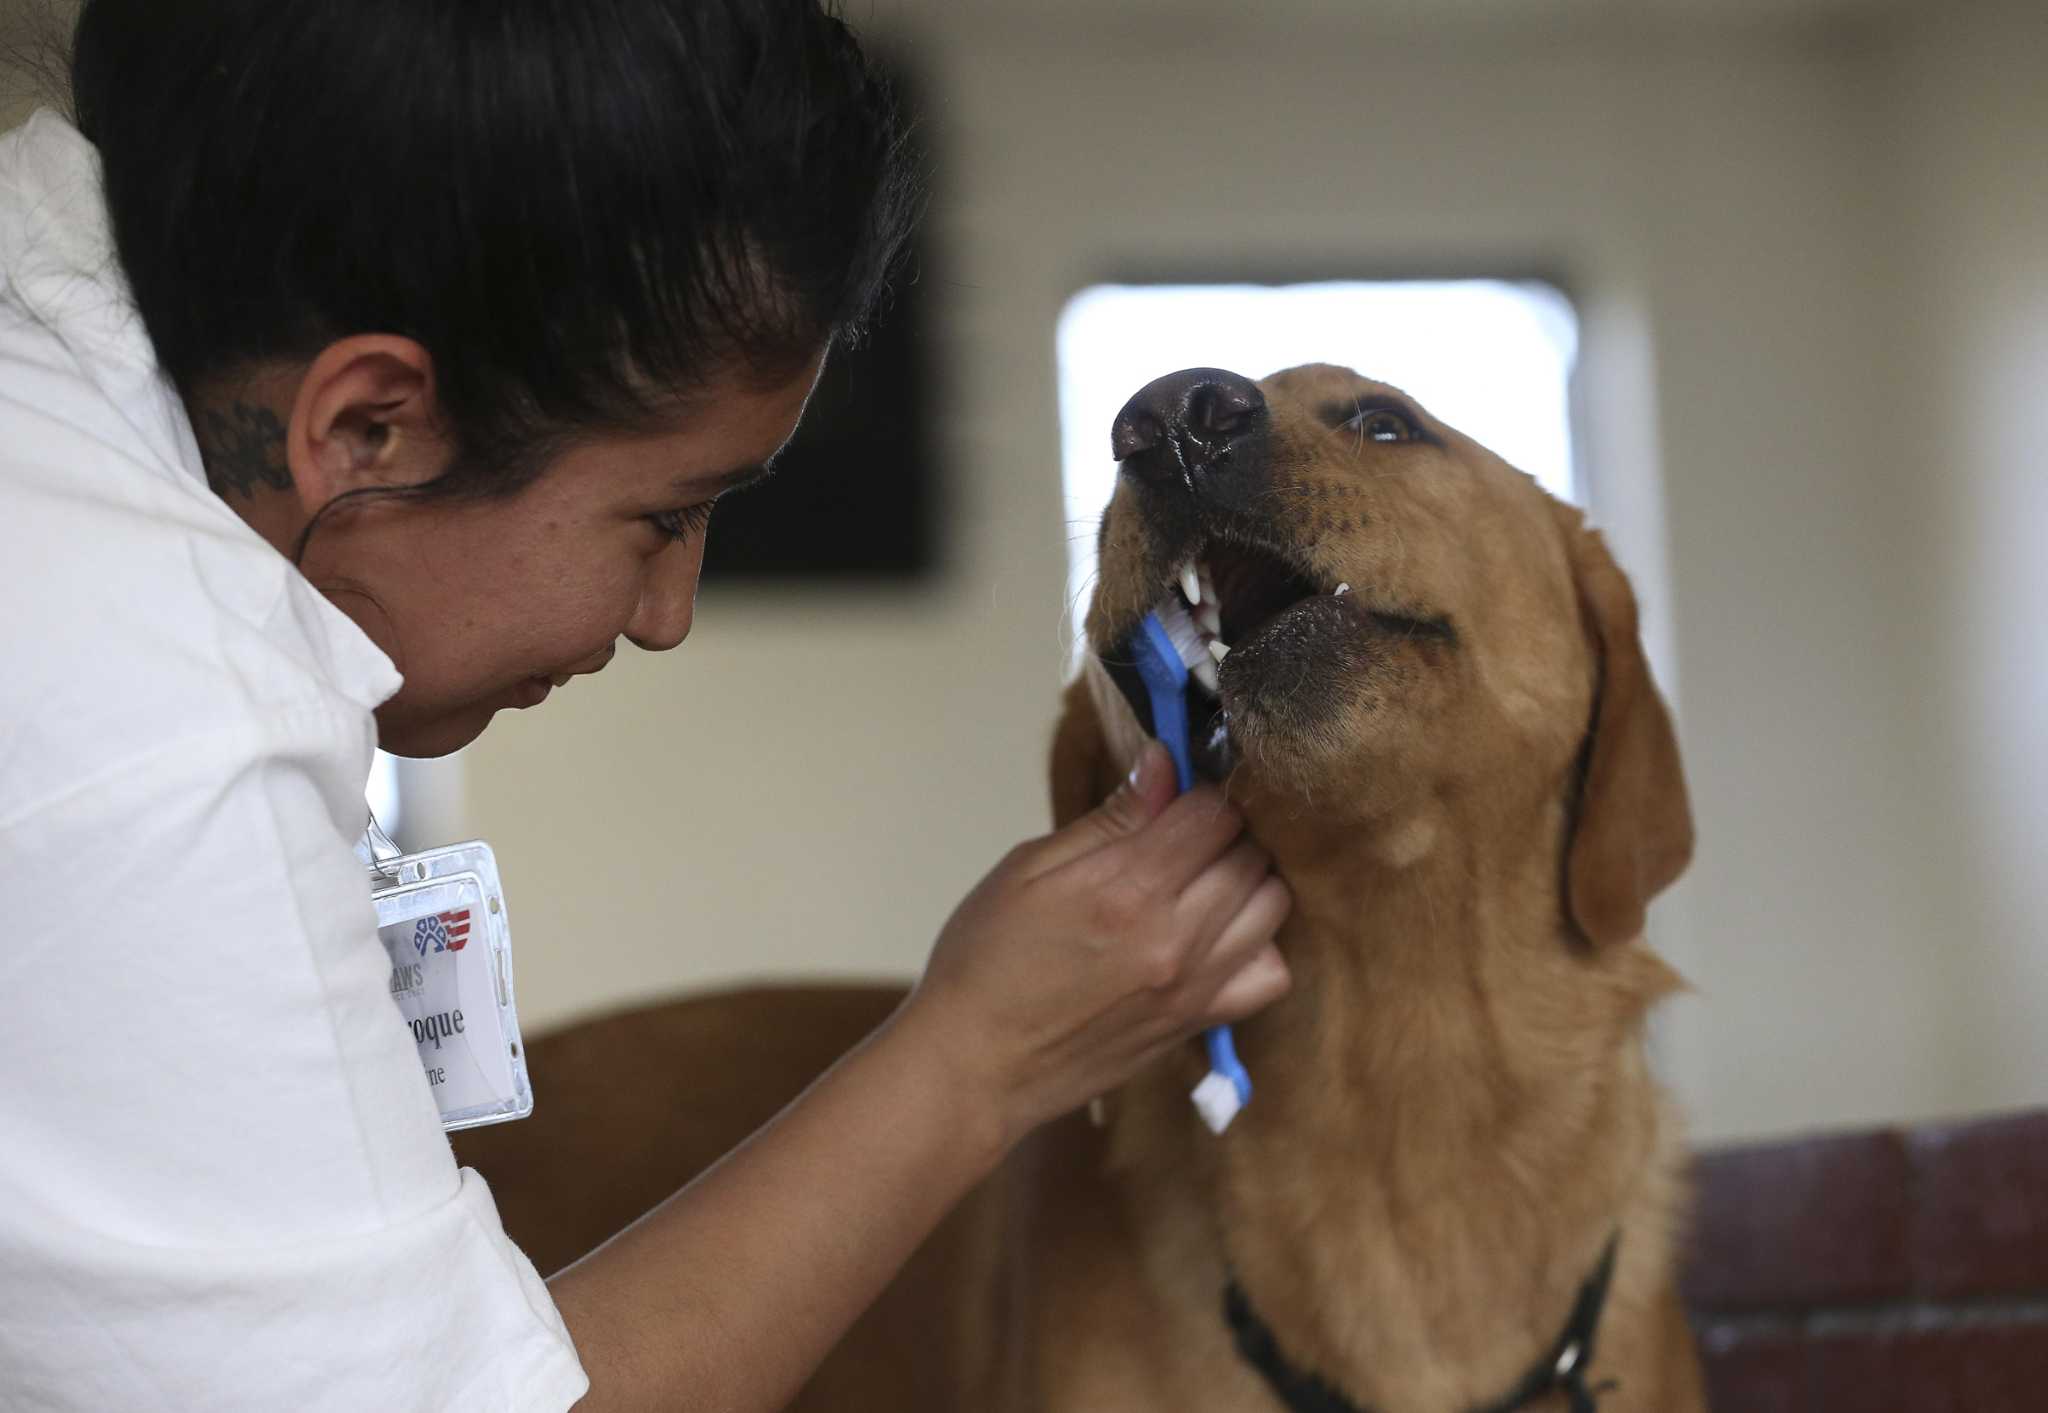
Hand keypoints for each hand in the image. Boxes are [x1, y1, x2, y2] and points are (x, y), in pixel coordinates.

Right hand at [906, 743, 1291, 1148]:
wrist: (974, 1065)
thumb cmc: (985, 961)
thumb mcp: (1027, 869)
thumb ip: (1110, 818)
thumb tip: (1164, 765)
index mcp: (1126, 889)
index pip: (1214, 813)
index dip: (1197, 793)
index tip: (1173, 800)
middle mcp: (1174, 938)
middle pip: (1250, 854)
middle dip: (1223, 832)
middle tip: (1182, 838)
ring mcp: (1193, 986)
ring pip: (1273, 905)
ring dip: (1248, 880)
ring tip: (1203, 881)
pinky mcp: (1197, 1023)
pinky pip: (1271, 975)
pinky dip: (1260, 945)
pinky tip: (1220, 936)